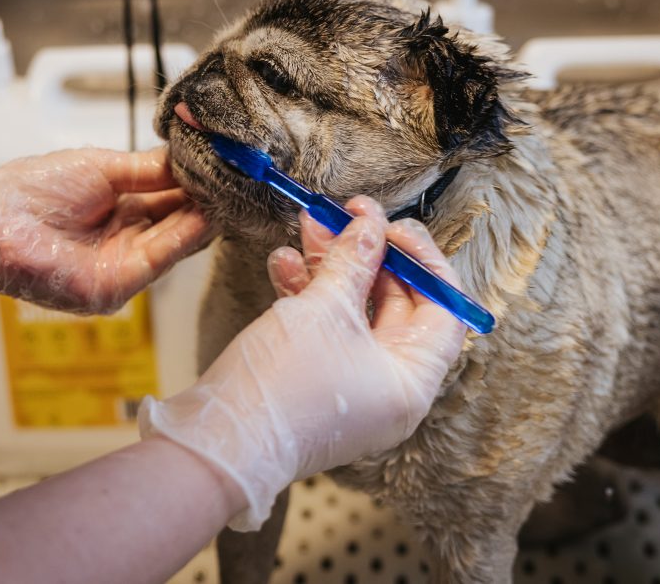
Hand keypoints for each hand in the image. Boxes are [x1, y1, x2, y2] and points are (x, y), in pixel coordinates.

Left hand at [0, 147, 212, 315]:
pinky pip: (163, 258)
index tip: (226, 164)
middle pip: (183, 222)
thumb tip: (194, 159)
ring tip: (231, 186)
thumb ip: (151, 169)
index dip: (199, 185)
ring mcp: (124, 265)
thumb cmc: (33, 189)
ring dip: (207, 214)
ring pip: (180, 241)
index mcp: (121, 210)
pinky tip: (208, 209)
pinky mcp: (117, 286)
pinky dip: (189, 234)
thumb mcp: (103, 167)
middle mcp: (127, 239)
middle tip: (239, 175)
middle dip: (210, 199)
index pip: (173, 200)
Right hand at [139, 196, 466, 530]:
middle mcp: (391, 389)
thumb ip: (354, 261)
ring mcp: (352, 389)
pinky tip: (284, 264)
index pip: (443, 309)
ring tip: (307, 227)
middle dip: (367, 255)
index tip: (393, 226)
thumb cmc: (283, 385)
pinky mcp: (316, 386)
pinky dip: (309, 296)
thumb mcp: (324, 309)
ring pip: (354, 314)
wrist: (217, 444)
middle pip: (396, 306)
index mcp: (414, 381)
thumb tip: (371, 226)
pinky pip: (325, 332)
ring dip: (332, 268)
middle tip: (344, 215)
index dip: (422, 261)